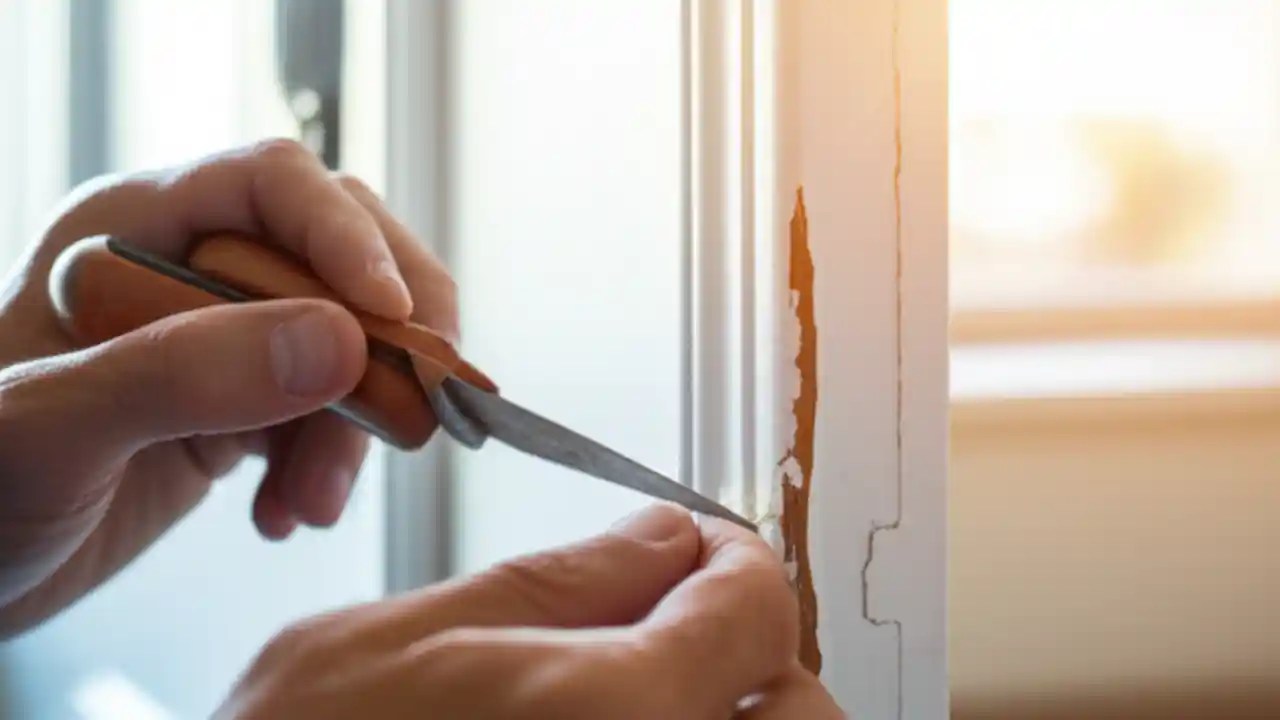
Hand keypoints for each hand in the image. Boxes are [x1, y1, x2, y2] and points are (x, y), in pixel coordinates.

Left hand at [0, 139, 457, 633]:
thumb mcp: (51, 425)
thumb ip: (183, 373)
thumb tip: (342, 342)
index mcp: (129, 228)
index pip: (273, 184)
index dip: (348, 236)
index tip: (393, 316)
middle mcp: (188, 268)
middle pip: (337, 257)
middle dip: (384, 341)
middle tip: (415, 408)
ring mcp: (221, 339)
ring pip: (348, 346)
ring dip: (357, 426)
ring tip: (313, 502)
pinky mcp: (243, 406)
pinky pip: (329, 413)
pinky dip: (330, 466)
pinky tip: (285, 513)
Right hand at [216, 504, 843, 719]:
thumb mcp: (393, 643)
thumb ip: (552, 584)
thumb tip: (660, 538)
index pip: (758, 610)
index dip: (734, 560)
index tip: (703, 554)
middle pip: (804, 712)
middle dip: (751, 656)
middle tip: (676, 632)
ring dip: (733, 719)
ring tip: (640, 698)